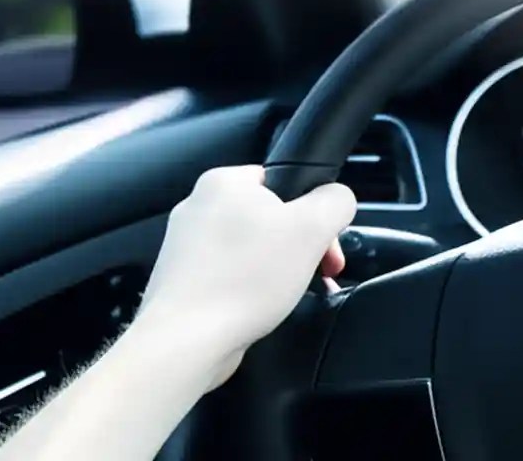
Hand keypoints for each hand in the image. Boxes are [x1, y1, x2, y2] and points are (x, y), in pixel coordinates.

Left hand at [137, 166, 356, 388]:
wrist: (187, 341)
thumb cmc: (245, 280)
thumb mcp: (312, 228)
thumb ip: (336, 201)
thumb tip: (338, 199)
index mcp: (223, 181)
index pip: (285, 181)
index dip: (314, 211)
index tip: (327, 243)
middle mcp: (198, 207)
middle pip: (271, 217)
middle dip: (301, 246)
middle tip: (318, 271)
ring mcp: (186, 246)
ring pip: (253, 249)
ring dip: (280, 270)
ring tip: (289, 293)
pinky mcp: (183, 280)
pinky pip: (231, 275)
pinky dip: (252, 289)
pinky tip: (261, 307)